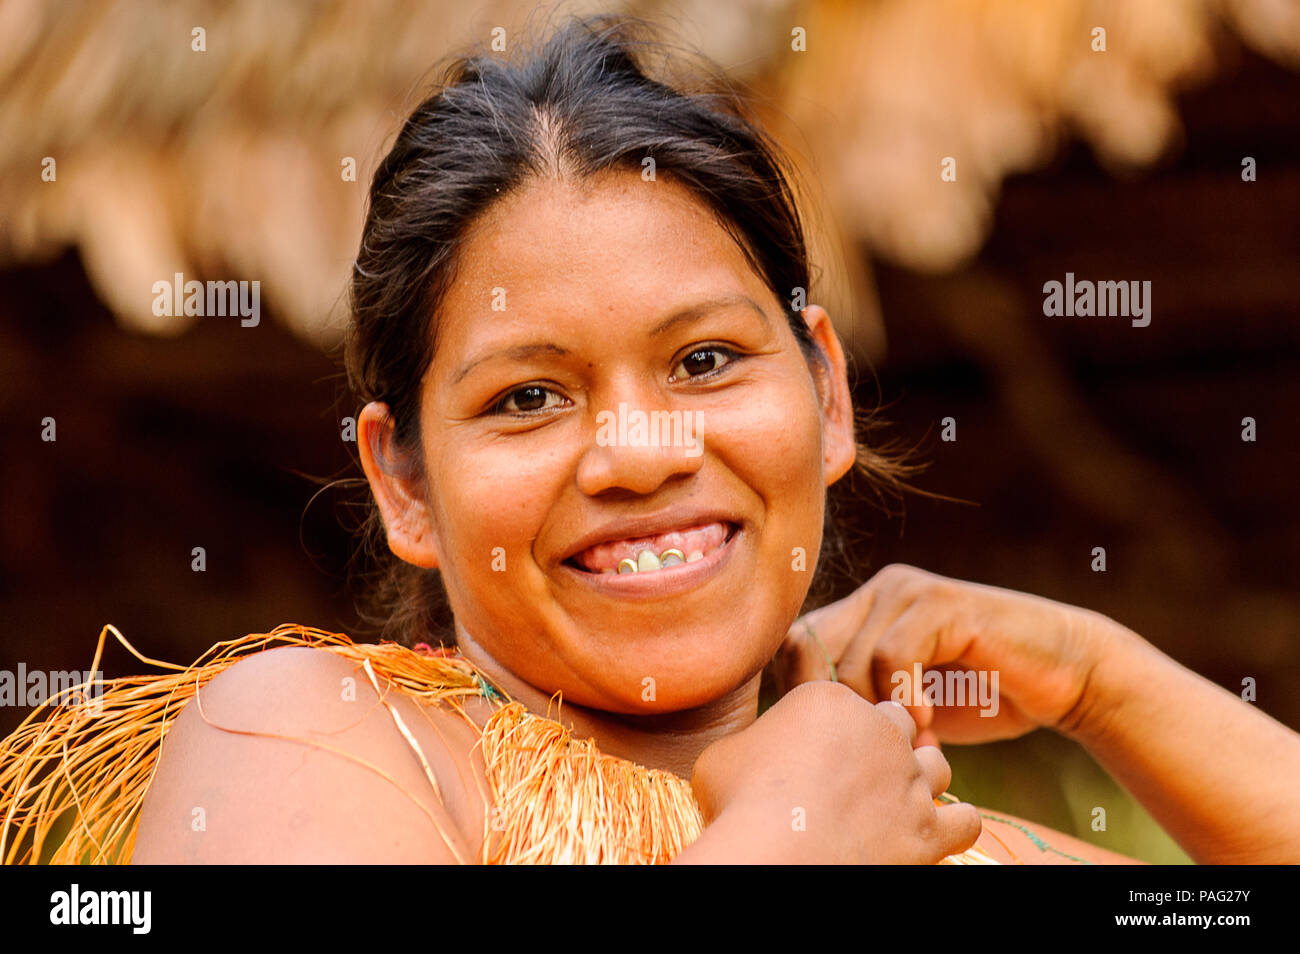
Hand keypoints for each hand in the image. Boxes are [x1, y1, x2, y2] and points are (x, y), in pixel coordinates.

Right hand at [688, 681, 980, 862]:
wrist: (772, 854)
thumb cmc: (737, 805)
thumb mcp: (726, 753)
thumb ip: (753, 741)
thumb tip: (752, 751)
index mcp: (830, 700)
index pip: (847, 704)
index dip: (833, 732)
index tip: (814, 759)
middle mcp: (878, 730)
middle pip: (895, 724)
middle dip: (880, 746)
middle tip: (853, 779)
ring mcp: (908, 779)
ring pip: (937, 764)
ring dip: (920, 779)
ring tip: (894, 803)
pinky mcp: (928, 829)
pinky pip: (966, 822)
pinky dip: (953, 827)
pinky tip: (929, 834)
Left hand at [772, 564, 1118, 745]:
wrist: (1065, 675)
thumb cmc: (982, 695)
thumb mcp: (906, 702)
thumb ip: (860, 702)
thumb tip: (801, 730)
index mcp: (861, 610)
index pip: (793, 646)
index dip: (801, 697)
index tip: (834, 741)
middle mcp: (877, 592)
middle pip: (807, 647)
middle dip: (830, 706)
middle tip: (866, 744)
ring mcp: (908, 592)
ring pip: (849, 657)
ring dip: (874, 711)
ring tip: (907, 740)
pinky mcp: (941, 603)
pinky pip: (893, 655)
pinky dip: (904, 697)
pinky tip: (928, 721)